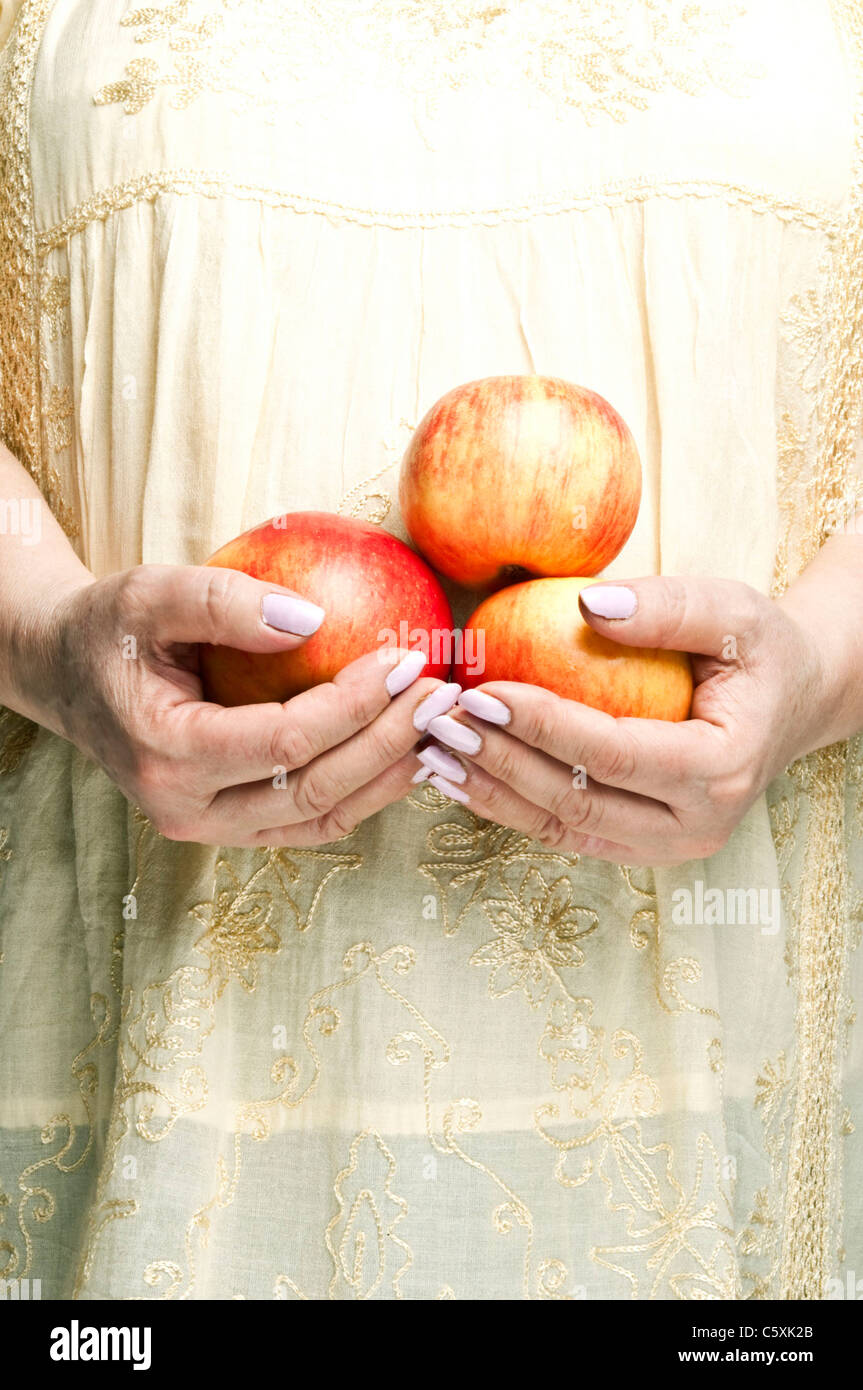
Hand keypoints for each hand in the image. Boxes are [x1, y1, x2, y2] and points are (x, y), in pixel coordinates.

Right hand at [14, 563, 456, 845]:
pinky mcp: (233, 825)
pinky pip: (311, 821)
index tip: (405, 659)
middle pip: (313, 790)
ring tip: (438, 728)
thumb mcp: (149, 593)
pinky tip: (403, 753)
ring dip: (388, 778)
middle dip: (388, 743)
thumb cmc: (110, 629)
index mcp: (165, 754)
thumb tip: (313, 618)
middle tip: (440, 694)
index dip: (353, 705)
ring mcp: (210, 828)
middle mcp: (188, 809)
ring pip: (320, 820)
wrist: (69, 675)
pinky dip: (364, 792)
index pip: (283, 741)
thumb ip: (223, 602)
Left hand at [413, 576, 837, 865]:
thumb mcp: (733, 609)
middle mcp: (696, 825)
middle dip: (499, 761)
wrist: (792, 702)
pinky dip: (508, 805)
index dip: (542, 725)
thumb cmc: (761, 650)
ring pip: (562, 827)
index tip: (482, 691)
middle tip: (440, 721)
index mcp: (720, 769)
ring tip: (431, 752)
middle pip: (577, 800)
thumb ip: (668, 606)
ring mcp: (666, 846)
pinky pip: (564, 830)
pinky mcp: (639, 845)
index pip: (613, 753)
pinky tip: (460, 775)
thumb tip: (590, 604)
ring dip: (490, 792)